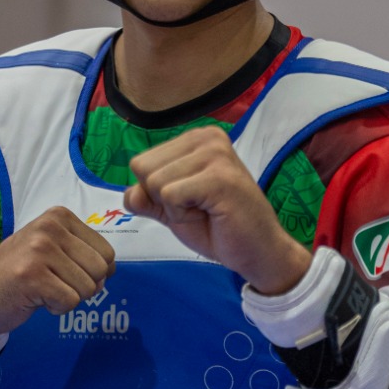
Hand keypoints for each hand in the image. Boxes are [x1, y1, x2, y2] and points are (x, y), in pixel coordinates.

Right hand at [0, 207, 115, 335]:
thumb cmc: (18, 276)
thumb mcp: (52, 251)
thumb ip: (82, 253)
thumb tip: (112, 270)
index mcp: (58, 216)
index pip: (106, 252)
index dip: (92, 273)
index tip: (63, 272)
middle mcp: (50, 227)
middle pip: (101, 270)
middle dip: (84, 287)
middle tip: (54, 285)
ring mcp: (40, 250)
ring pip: (88, 288)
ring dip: (68, 298)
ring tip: (42, 290)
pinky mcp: (32, 276)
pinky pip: (70, 302)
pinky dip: (57, 309)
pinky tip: (36, 299)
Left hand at [125, 127, 310, 294]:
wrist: (257, 252)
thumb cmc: (218, 229)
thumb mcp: (172, 210)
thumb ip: (148, 199)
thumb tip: (131, 194)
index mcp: (195, 139)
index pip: (141, 163)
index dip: (156, 194)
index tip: (190, 202)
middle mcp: (206, 137)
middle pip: (143, 169)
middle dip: (162, 200)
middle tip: (199, 208)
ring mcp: (215, 153)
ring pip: (155, 183)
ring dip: (175, 209)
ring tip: (206, 210)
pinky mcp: (219, 176)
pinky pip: (169, 195)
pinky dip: (182, 215)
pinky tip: (211, 214)